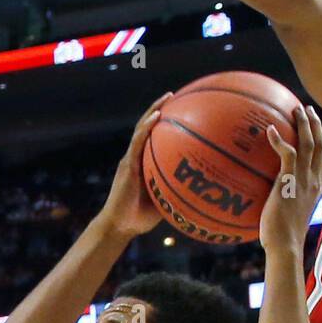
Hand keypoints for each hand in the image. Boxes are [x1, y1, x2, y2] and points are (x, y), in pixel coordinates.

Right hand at [96, 94, 171, 238]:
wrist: (119, 226)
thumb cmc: (141, 218)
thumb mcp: (165, 203)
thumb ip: (178, 193)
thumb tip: (202, 193)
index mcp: (144, 163)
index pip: (155, 138)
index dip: (166, 123)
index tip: (182, 110)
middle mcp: (136, 156)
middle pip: (148, 126)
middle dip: (161, 109)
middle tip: (177, 95)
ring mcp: (131, 159)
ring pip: (142, 128)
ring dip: (155, 110)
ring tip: (169, 97)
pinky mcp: (127, 165)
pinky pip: (138, 142)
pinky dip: (147, 127)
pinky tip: (158, 116)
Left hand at [259, 105, 321, 258]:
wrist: (286, 245)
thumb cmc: (284, 237)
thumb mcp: (289, 215)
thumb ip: (285, 200)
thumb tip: (268, 197)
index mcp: (317, 187)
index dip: (320, 140)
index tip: (314, 127)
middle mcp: (314, 180)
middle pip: (320, 144)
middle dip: (315, 124)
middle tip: (306, 108)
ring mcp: (304, 180)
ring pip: (309, 143)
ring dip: (303, 124)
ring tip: (296, 108)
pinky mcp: (290, 182)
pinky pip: (287, 154)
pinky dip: (279, 140)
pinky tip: (270, 129)